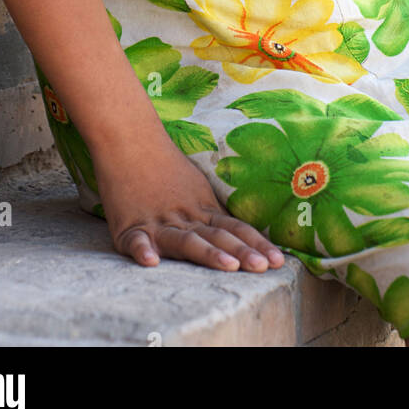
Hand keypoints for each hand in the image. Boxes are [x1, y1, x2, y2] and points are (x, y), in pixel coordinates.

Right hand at [92, 129, 286, 272]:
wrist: (130, 140)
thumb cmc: (164, 168)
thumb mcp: (196, 190)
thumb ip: (214, 216)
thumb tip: (243, 235)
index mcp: (202, 210)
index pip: (235, 229)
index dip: (257, 244)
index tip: (279, 261)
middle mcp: (185, 217)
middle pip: (218, 237)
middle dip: (242, 253)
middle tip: (263, 268)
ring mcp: (158, 222)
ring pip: (185, 241)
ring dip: (207, 254)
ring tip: (228, 267)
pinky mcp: (129, 227)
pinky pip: (135, 241)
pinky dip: (142, 250)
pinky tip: (150, 261)